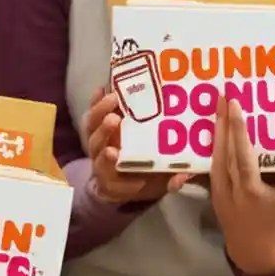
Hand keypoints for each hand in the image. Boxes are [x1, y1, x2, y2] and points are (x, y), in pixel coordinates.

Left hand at [86, 88, 189, 203]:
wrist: (127, 180)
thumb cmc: (145, 181)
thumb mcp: (158, 186)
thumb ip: (170, 183)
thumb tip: (182, 177)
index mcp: (112, 176)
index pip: (104, 168)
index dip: (106, 160)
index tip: (112, 152)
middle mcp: (101, 157)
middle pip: (95, 143)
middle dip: (103, 131)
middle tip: (114, 119)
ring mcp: (98, 141)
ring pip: (92, 127)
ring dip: (100, 112)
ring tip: (114, 97)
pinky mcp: (98, 127)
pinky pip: (93, 114)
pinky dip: (95, 102)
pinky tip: (102, 88)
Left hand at [211, 98, 274, 275]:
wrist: (251, 245)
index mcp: (252, 190)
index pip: (242, 157)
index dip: (238, 132)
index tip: (235, 106)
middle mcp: (231, 188)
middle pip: (224, 151)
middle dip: (222, 121)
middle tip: (223, 93)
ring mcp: (218, 189)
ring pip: (214, 154)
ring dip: (216, 128)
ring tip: (217, 103)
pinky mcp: (212, 189)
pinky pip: (211, 161)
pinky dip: (213, 142)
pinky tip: (215, 126)